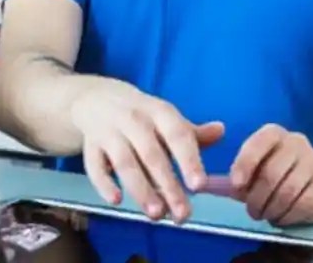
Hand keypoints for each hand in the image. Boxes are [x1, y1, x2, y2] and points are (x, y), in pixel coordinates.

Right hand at [69, 78, 223, 222]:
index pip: (177, 135)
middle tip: (182, 215)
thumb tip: (222, 131)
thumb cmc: (141, 115)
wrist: (96, 98)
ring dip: (140, 189)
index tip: (199, 186)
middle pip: (151, 154)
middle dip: (167, 186)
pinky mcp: (90, 145)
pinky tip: (116, 200)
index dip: (188, 160)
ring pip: (124, 162)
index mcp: (158, 112)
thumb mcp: (166, 117)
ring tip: (156, 214)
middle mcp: (133, 120)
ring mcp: (109, 132)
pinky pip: (94, 165)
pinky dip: (103, 183)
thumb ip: (192, 132)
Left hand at [229, 124, 312, 225]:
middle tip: (251, 210)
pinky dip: (287, 216)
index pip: (258, 144)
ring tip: (264, 215)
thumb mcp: (258, 167)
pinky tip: (281, 217)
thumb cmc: (280, 173)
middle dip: (256, 197)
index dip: (245, 165)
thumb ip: (236, 173)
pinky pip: (302, 204)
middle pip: (271, 173)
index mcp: (273, 134)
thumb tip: (206, 184)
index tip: (236, 185)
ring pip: (286, 191)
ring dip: (271, 209)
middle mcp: (296, 142)